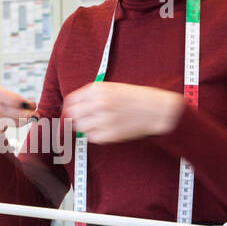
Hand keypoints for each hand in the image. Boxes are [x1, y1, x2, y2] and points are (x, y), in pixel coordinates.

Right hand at [0, 79, 35, 142]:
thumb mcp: (4, 93)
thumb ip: (16, 99)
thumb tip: (32, 106)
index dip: (13, 99)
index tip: (29, 104)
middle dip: (19, 113)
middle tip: (34, 115)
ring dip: (15, 122)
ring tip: (27, 120)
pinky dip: (2, 130)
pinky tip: (11, 125)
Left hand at [62, 82, 184, 143]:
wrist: (156, 110)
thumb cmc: (136, 98)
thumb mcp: (112, 87)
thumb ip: (91, 95)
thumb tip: (72, 105)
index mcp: (99, 90)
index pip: (71, 100)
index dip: (69, 106)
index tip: (71, 110)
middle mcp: (99, 104)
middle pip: (73, 115)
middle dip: (75, 117)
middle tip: (84, 118)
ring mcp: (104, 121)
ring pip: (80, 128)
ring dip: (85, 126)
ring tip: (97, 123)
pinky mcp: (109, 135)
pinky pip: (92, 138)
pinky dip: (95, 135)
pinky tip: (105, 128)